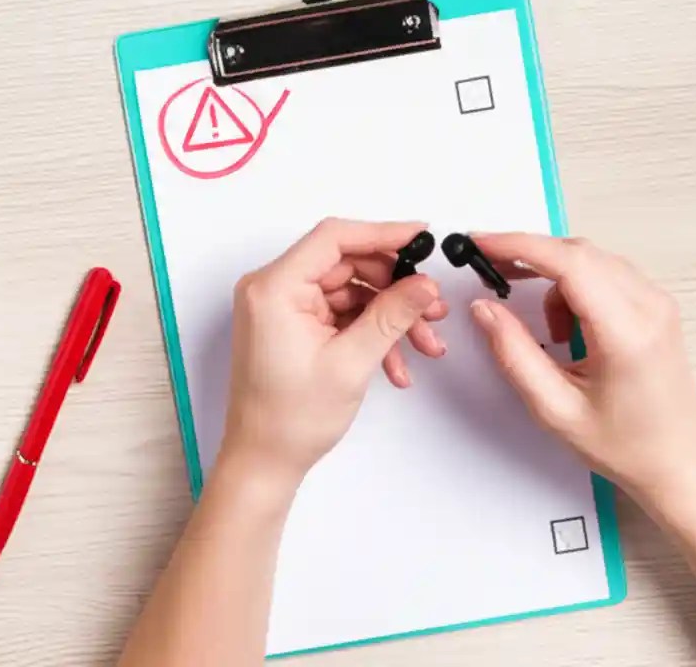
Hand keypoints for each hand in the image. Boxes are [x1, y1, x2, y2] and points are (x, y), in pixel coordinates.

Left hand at [221, 218, 448, 483]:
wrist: (264, 462)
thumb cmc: (289, 420)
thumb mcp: (351, 363)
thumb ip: (391, 315)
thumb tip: (424, 284)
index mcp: (274, 289)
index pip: (335, 238)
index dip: (383, 233)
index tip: (422, 237)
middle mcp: (273, 290)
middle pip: (347, 264)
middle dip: (395, 287)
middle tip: (431, 307)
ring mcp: (283, 308)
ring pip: (352, 292)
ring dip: (390, 316)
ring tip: (424, 343)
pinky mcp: (294, 325)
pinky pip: (343, 314)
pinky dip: (371, 333)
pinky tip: (397, 363)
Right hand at [467, 234, 695, 501]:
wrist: (678, 460)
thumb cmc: (624, 444)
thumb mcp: (555, 409)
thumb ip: (515, 353)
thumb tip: (484, 308)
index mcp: (626, 332)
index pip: (569, 263)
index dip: (520, 246)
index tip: (480, 243)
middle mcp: (649, 306)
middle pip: (579, 251)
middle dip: (530, 255)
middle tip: (491, 274)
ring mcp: (659, 301)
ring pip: (592, 259)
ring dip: (555, 275)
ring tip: (546, 331)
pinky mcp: (658, 305)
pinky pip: (608, 272)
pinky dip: (577, 285)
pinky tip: (569, 328)